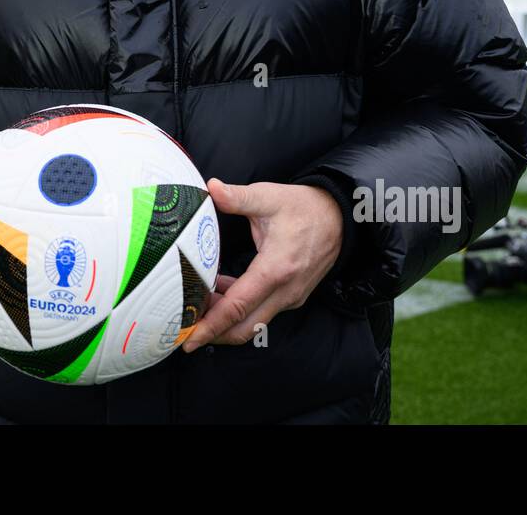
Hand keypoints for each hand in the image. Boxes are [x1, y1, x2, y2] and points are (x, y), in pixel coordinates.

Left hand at [182, 179, 343, 351]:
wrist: (341, 217)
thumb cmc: (304, 207)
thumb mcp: (269, 197)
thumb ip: (238, 196)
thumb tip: (212, 188)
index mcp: (276, 269)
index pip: (238, 306)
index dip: (211, 324)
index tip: (189, 339)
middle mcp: (285, 291)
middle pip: (244, 327)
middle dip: (213, 333)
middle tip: (185, 331)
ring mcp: (291, 297)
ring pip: (254, 323)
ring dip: (226, 320)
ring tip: (199, 307)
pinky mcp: (293, 296)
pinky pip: (263, 312)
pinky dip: (241, 310)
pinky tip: (222, 292)